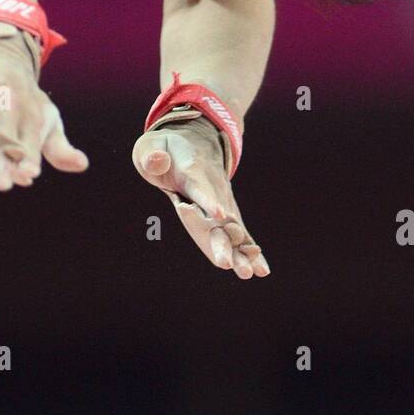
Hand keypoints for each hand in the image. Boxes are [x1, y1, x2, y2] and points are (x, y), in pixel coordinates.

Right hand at [0, 24, 87, 189]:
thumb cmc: (21, 97)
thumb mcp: (43, 118)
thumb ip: (57, 147)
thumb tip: (83, 165)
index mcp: (30, 115)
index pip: (29, 141)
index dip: (29, 157)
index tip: (29, 173)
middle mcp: (8, 104)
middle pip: (3, 137)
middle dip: (2, 159)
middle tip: (2, 183)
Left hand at [132, 118, 269, 278]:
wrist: (194, 141)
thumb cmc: (168, 148)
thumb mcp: (152, 147)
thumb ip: (152, 156)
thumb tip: (156, 161)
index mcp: (194, 172)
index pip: (202, 189)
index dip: (211, 201)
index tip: (222, 216)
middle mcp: (215, 189)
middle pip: (221, 217)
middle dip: (224, 241)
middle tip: (228, 265)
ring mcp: (224, 201)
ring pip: (233, 229)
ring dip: (240, 252)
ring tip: (251, 273)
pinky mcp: (227, 212)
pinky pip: (239, 233)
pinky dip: (249, 250)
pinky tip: (261, 270)